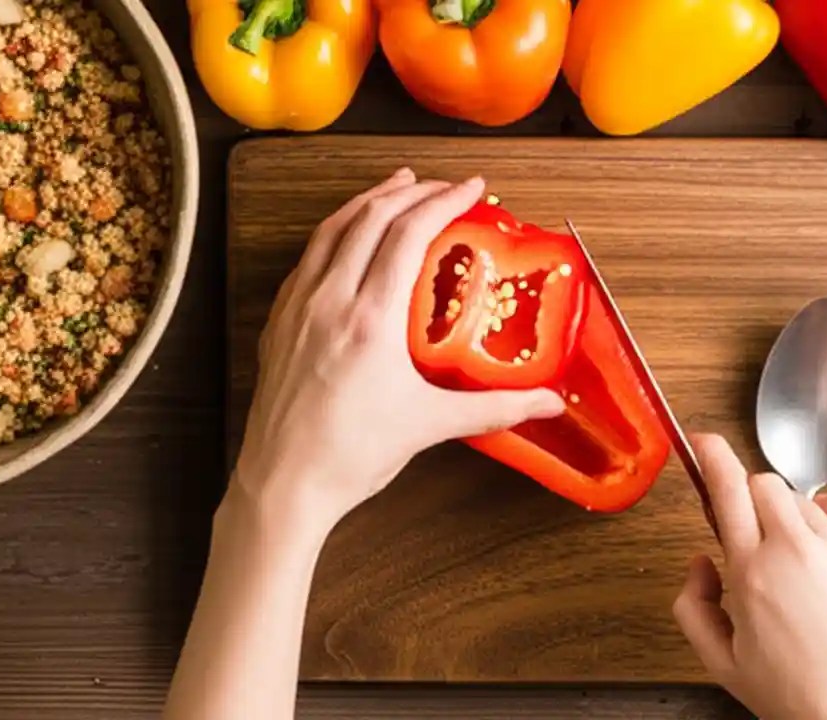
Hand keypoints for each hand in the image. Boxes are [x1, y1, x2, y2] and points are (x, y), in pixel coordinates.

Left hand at [235, 168, 564, 531]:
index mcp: (369, 320)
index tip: (472, 188)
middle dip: (411, 192)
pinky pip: (308, 257)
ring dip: (369, 201)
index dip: (443, 201)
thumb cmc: (350, 456)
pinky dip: (336, 232)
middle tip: (443, 186)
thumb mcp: (429, 425)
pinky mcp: (279, 322)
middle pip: (370, 219)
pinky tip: (349, 237)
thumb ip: (494, 408)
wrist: (283, 484)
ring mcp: (298, 308)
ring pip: (332, 230)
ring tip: (397, 187)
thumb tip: (547, 403)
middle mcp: (329, 301)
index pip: (408, 234)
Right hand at [674, 434, 826, 719]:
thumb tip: (699, 565)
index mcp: (752, 573)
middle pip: (763, 483)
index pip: (726, 489)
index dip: (711, 456)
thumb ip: (692, 607)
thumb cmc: (799, 696)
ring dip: (787, 516)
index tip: (703, 442)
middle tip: (748, 533)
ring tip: (792, 561)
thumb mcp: (721, 663)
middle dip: (747, 499)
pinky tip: (824, 551)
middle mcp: (796, 552)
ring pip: (802, 498)